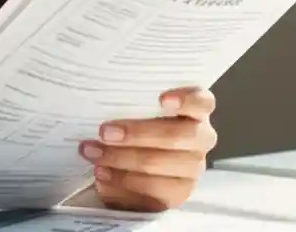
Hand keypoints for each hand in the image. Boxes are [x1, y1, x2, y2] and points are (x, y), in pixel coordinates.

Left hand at [82, 87, 217, 212]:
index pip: (202, 102)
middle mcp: (201, 139)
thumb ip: (131, 104)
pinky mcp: (178, 196)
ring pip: (159, 164)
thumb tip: (102, 104)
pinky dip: (122, 184)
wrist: (130, 166)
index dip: (186, 100)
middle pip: (176, 135)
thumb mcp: (135, 110)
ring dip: (121, 159)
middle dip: (137, 134)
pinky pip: (151, 193)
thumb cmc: (134, 127)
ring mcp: (193, 169)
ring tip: (94, 155)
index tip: (162, 99)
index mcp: (196, 111)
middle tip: (105, 133)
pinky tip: (102, 178)